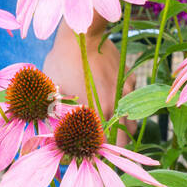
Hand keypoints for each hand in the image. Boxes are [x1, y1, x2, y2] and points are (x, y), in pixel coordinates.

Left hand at [42, 22, 137, 147]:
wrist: (82, 34)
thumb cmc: (62, 62)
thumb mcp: (53, 90)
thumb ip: (58, 114)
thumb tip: (55, 132)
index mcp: (95, 113)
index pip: (105, 145)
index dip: (100, 151)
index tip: (94, 152)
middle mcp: (114, 105)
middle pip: (125, 137)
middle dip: (117, 142)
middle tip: (105, 142)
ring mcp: (125, 91)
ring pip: (132, 118)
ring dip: (125, 124)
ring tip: (111, 123)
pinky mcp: (129, 77)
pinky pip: (132, 96)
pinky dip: (126, 101)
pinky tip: (113, 96)